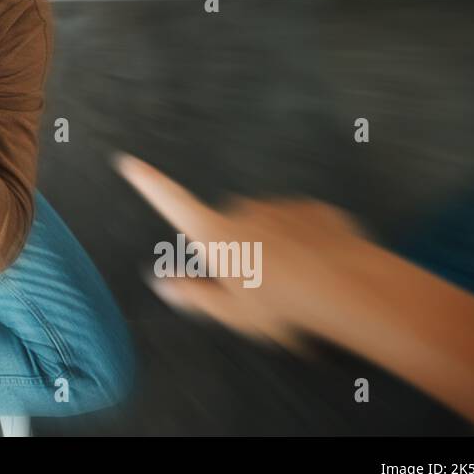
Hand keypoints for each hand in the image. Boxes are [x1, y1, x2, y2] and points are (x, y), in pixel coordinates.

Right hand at [114, 153, 371, 350]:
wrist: (345, 286)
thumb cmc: (281, 304)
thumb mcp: (231, 312)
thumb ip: (193, 295)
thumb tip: (161, 283)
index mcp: (213, 234)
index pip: (171, 202)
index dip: (147, 182)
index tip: (128, 160)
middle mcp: (241, 211)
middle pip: (229, 225)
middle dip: (239, 245)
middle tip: (258, 286)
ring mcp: (279, 207)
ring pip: (269, 226)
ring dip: (276, 247)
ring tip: (295, 286)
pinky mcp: (314, 210)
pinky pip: (303, 226)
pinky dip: (307, 244)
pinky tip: (319, 271)